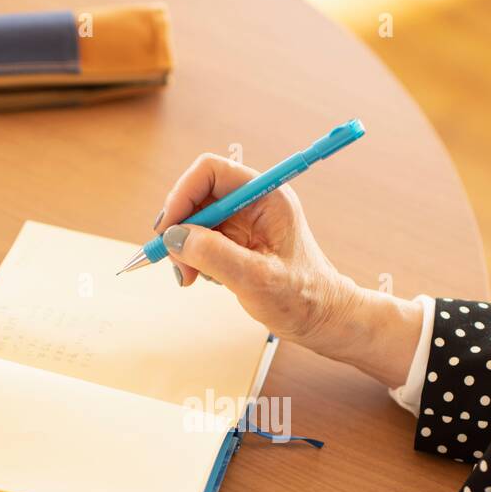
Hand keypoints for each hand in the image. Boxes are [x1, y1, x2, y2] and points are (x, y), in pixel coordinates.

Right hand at [154, 153, 423, 387]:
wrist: (322, 319)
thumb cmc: (303, 299)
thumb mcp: (257, 280)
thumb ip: (214, 255)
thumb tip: (174, 237)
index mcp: (266, 197)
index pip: (211, 172)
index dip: (183, 194)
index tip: (168, 230)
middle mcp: (254, 202)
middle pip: (198, 195)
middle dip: (180, 227)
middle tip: (177, 265)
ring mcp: (245, 222)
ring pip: (196, 219)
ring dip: (184, 247)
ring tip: (190, 278)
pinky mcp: (237, 242)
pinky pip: (202, 239)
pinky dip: (193, 258)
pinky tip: (203, 278)